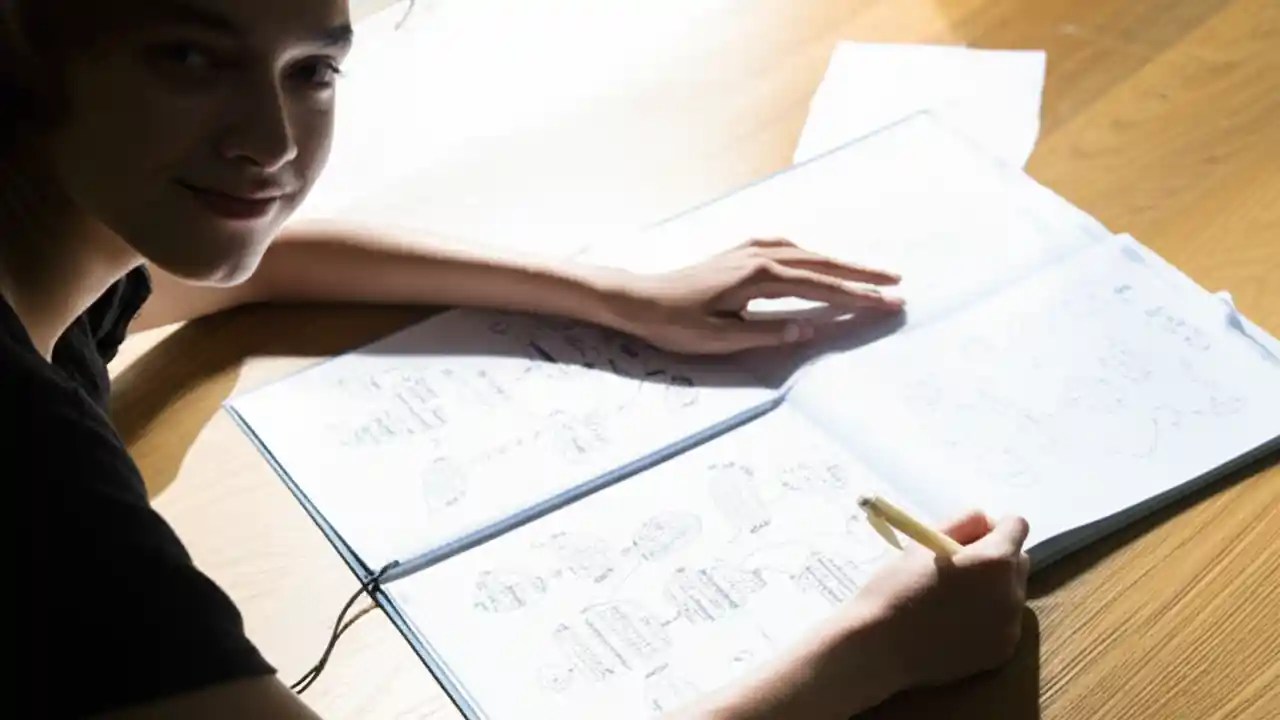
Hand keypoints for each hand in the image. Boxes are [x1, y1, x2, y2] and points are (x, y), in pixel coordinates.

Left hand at [617, 238, 903, 353]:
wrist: (639, 298)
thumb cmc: (675, 324)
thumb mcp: (720, 339)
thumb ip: (767, 334)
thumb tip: (809, 327)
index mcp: (759, 278)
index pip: (821, 287)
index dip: (858, 296)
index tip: (890, 302)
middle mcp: (759, 257)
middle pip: (822, 264)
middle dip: (862, 275)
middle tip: (898, 284)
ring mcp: (749, 250)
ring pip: (808, 253)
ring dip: (840, 263)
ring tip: (870, 274)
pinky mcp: (740, 253)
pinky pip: (789, 249)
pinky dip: (813, 255)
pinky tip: (818, 260)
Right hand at [854, 511, 1031, 691]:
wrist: (881, 646)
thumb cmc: (897, 587)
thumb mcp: (924, 542)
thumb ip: (962, 523)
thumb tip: (986, 522)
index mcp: (995, 560)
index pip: (1017, 526)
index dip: (995, 528)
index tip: (971, 539)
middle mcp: (1012, 593)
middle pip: (1018, 562)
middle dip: (996, 558)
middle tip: (959, 568)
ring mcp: (1009, 626)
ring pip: (1011, 594)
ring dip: (992, 589)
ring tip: (954, 599)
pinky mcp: (1002, 651)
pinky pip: (1003, 623)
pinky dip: (987, 618)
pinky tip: (955, 623)